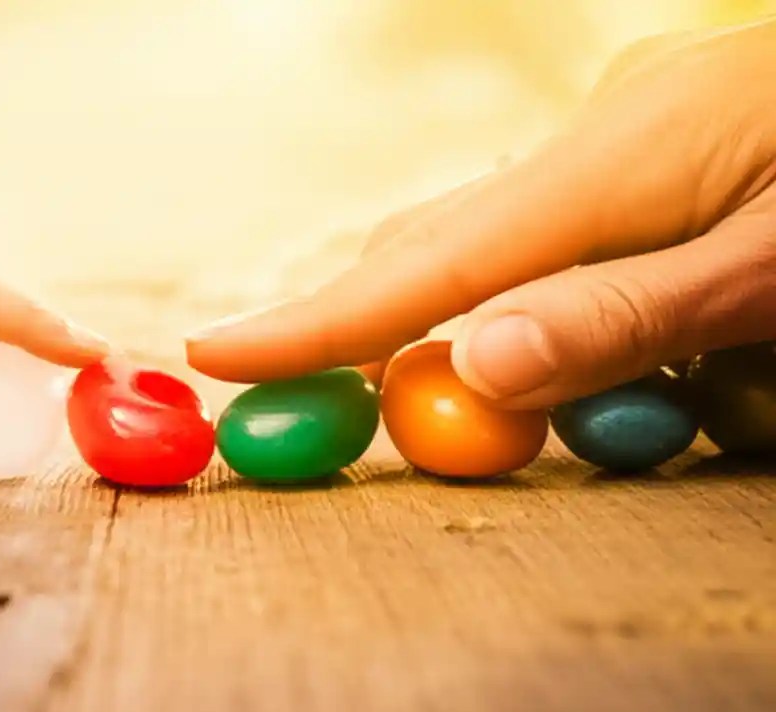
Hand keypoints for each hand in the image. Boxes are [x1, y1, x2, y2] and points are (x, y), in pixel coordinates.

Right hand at [187, 19, 775, 406]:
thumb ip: (628, 316)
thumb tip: (467, 367)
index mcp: (617, 161)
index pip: (429, 263)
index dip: (314, 320)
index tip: (214, 355)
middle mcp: (602, 141)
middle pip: (441, 247)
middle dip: (374, 330)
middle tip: (322, 400)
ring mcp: (632, 141)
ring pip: (508, 249)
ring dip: (495, 329)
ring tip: (539, 394)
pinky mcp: (666, 154)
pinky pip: (574, 242)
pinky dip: (564, 305)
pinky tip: (621, 341)